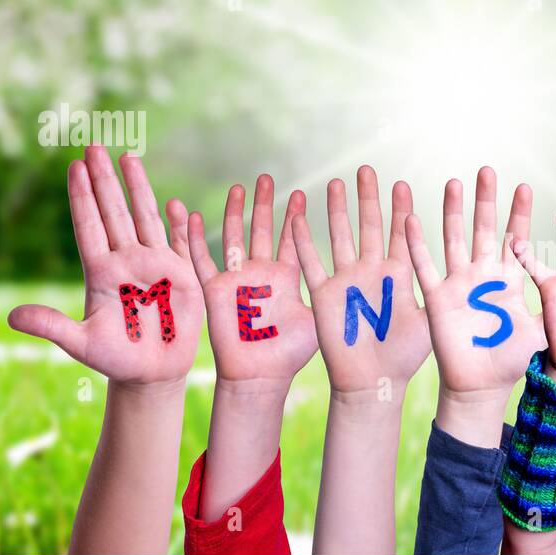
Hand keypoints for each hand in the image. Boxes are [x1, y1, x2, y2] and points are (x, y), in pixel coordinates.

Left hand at [8, 146, 201, 384]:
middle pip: (114, 212)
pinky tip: (175, 204)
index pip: (89, 226)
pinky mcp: (182, 278)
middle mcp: (127, 261)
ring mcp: (156, 267)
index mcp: (101, 272)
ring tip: (128, 156)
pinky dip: (179, 225)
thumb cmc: (115, 360)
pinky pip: (180, 244)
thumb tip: (12, 317)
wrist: (151, 374)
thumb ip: (50, 327)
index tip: (73, 166)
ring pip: (144, 218)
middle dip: (104, 178)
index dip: (81, 197)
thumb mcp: (80, 345)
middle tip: (94, 145)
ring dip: (138, 188)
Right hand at [188, 175, 317, 382]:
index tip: (301, 191)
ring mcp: (237, 280)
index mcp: (286, 277)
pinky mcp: (215, 291)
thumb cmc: (291, 354)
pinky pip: (202, 261)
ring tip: (238, 187)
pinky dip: (193, 239)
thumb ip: (332, 292)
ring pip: (233, 237)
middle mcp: (260, 274)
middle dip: (264, 204)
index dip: (294, 216)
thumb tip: (365, 276)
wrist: (260, 377)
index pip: (290, 238)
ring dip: (234, 212)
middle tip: (268, 177)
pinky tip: (191, 215)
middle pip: (261, 230)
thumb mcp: (319, 317)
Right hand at [292, 166, 430, 394]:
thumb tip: (469, 271)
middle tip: (367, 169)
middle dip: (367, 198)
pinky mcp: (323, 295)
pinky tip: (297, 215)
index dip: (400, 208)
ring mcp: (346, 281)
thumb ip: (440, 294)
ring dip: (337, 210)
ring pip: (339, 236)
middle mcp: (371, 271)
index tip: (400, 183)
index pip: (400, 233)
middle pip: (368, 226)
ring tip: (336, 183)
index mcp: (398, 275)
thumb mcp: (430, 322)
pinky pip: (311, 263)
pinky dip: (302, 241)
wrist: (373, 383)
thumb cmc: (405, 358)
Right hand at [406, 168, 545, 392]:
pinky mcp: (438, 298)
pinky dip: (417, 244)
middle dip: (486, 200)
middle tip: (488, 170)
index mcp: (508, 280)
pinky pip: (425, 266)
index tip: (525, 187)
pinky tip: (410, 218)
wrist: (480, 385)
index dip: (520, 214)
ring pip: (454, 238)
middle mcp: (482, 275)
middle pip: (484, 229)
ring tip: (453, 182)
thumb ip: (553, 313)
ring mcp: (458, 284)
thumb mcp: (538, 334)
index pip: (515, 238)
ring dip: (453, 211)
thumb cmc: (510, 361)